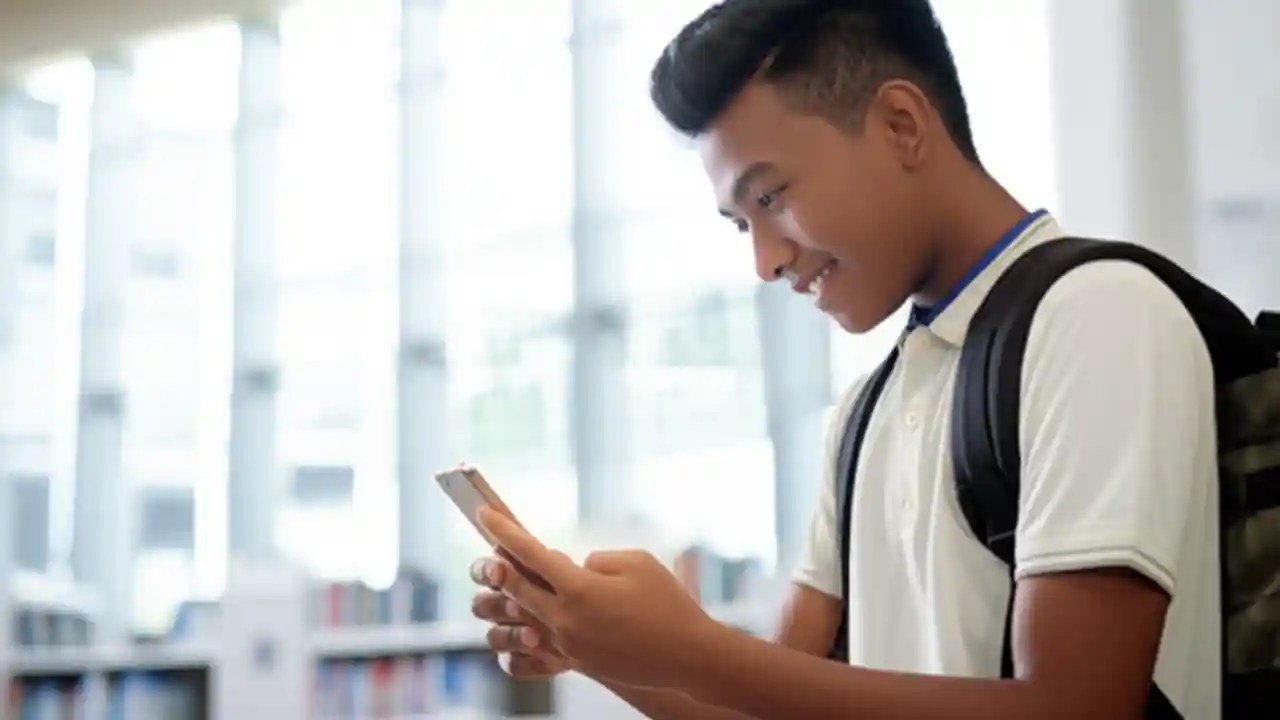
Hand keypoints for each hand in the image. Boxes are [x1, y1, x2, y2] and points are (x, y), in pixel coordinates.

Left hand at [476, 507, 725, 689]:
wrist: (688, 656)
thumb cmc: (668, 604)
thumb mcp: (637, 563)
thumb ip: (598, 560)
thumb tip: (576, 568)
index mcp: (579, 590)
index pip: (529, 555)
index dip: (504, 531)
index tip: (485, 514)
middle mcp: (565, 620)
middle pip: (515, 588)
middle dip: (498, 565)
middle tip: (491, 546)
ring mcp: (568, 645)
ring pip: (523, 619)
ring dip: (513, 598)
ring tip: (514, 580)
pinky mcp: (577, 662)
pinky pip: (540, 643)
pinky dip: (532, 625)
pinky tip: (536, 614)